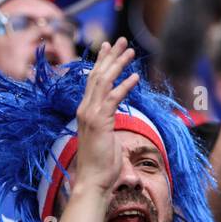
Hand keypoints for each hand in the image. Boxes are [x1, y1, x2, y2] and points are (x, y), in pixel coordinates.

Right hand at [74, 38, 138, 192]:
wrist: (93, 181)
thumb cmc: (101, 164)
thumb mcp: (105, 138)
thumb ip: (107, 125)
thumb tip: (113, 123)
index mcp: (85, 111)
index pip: (92, 80)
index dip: (101, 62)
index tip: (109, 48)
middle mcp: (85, 109)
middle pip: (97, 74)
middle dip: (110, 56)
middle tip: (121, 40)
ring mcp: (90, 114)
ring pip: (104, 81)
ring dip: (118, 64)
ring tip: (130, 50)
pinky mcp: (100, 122)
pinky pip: (113, 98)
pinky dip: (125, 85)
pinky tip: (135, 76)